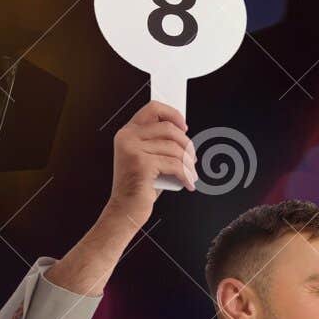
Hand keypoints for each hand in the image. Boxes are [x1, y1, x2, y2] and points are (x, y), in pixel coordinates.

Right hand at [107, 100, 194, 222]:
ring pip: (174, 148)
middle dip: (186, 145)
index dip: (173, 114)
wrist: (125, 209)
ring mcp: (132, 149)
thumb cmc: (140, 185)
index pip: (153, 108)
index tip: (185, 127)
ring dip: (188, 164)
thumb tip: (183, 132)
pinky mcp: (141, 164)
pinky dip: (186, 175)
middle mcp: (127, 137)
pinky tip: (188, 183)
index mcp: (128, 132)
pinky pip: (175, 165)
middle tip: (192, 159)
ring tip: (191, 174)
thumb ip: (160, 143)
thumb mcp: (149, 158)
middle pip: (169, 128)